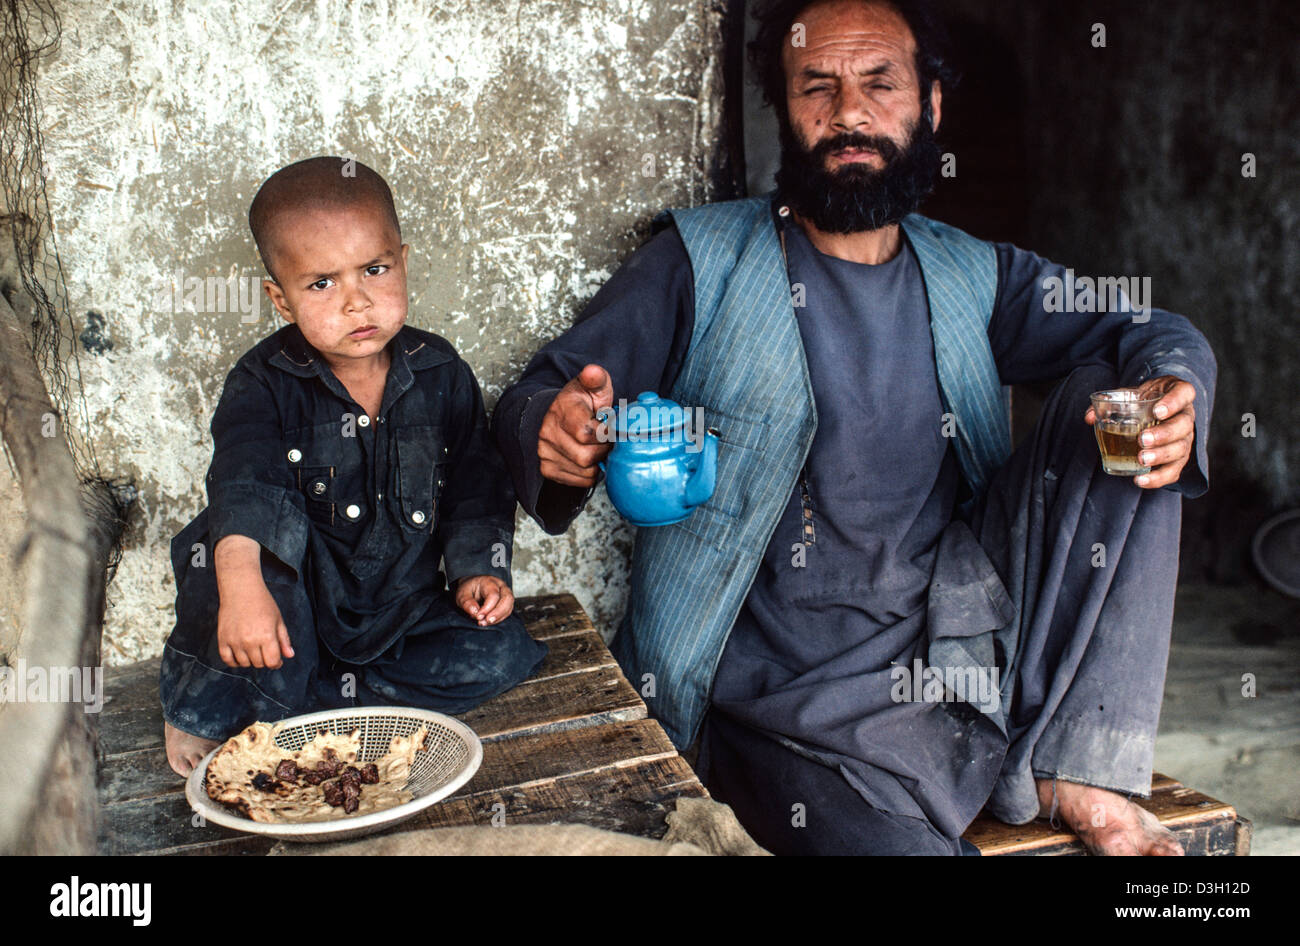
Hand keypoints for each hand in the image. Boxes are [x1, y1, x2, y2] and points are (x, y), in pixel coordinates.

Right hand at [216, 578, 293, 668]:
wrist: (241, 589)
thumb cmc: (262, 602)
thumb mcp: (278, 620)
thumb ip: (284, 639)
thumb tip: (289, 655)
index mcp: (266, 636)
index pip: (272, 662)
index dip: (276, 663)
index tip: (276, 660)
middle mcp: (250, 641)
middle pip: (259, 664)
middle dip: (264, 660)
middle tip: (264, 650)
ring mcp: (235, 641)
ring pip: (244, 664)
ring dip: (250, 660)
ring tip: (253, 649)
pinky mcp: (222, 639)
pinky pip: (227, 660)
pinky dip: (234, 662)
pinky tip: (240, 655)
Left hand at [455, 575, 514, 625]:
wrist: (472, 587)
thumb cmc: (468, 590)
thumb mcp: (462, 594)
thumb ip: (467, 602)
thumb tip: (475, 612)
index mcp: (489, 581)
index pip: (493, 595)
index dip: (487, 608)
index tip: (478, 616)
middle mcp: (500, 586)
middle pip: (507, 599)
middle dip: (498, 613)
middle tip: (487, 621)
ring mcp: (505, 593)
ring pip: (509, 606)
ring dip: (498, 617)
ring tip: (485, 623)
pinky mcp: (506, 602)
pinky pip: (507, 611)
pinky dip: (499, 618)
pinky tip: (489, 622)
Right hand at [538, 363, 614, 487]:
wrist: (555, 416)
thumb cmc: (579, 403)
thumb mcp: (591, 387)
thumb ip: (596, 379)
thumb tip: (593, 371)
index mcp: (562, 410)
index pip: (588, 432)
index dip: (606, 433)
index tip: (609, 427)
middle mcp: (548, 432)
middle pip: (587, 456)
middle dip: (603, 449)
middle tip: (606, 439)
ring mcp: (546, 453)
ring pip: (585, 471)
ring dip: (598, 462)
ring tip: (597, 447)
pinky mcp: (548, 469)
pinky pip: (580, 481)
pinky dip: (590, 473)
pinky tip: (589, 457)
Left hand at [1084, 375, 1196, 488]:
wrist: (1156, 411)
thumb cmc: (1144, 400)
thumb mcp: (1129, 394)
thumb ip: (1109, 402)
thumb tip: (1090, 417)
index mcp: (1178, 394)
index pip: (1184, 393)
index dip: (1174, 402)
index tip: (1157, 411)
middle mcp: (1186, 416)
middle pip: (1183, 426)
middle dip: (1164, 434)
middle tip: (1142, 439)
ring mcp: (1185, 438)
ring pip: (1180, 449)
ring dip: (1161, 456)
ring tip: (1141, 459)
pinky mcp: (1179, 457)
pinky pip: (1173, 470)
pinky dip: (1158, 478)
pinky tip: (1141, 480)